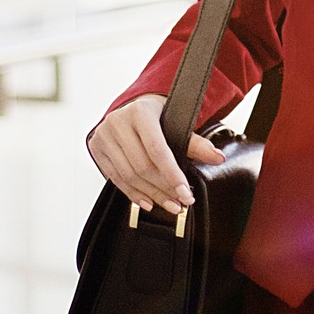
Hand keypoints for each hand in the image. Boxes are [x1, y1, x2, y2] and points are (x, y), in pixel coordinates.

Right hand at [86, 94, 224, 215]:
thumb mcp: (176, 122)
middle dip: (163, 188)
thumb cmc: (156, 116)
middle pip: (142, 166)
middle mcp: (117, 121)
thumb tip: (217, 158)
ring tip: (169, 205)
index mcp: (140, 112)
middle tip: (181, 203)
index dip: (172, 175)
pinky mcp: (96, 148)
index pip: (157, 149)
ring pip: (128, 175)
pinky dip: (133, 194)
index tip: (185, 193)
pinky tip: (148, 202)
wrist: (130, 108)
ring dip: (151, 195)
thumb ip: (195, 143)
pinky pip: (115, 178)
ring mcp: (104, 135)